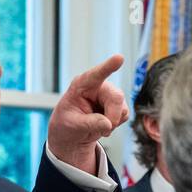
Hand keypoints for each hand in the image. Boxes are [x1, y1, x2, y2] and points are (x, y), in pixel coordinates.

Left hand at [47, 54, 128, 171]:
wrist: (71, 133)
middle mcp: (98, 86)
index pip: (95, 74)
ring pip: (123, 108)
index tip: (119, 58)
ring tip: (97, 126)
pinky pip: (125, 115)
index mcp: (82, 85)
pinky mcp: (117, 105)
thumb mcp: (72, 125)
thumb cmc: (66, 124)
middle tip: (104, 130)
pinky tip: (103, 125)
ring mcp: (109, 95)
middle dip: (113, 116)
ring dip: (113, 122)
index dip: (108, 66)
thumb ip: (90, 123)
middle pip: (116, 97)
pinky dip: (116, 124)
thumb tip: (108, 124)